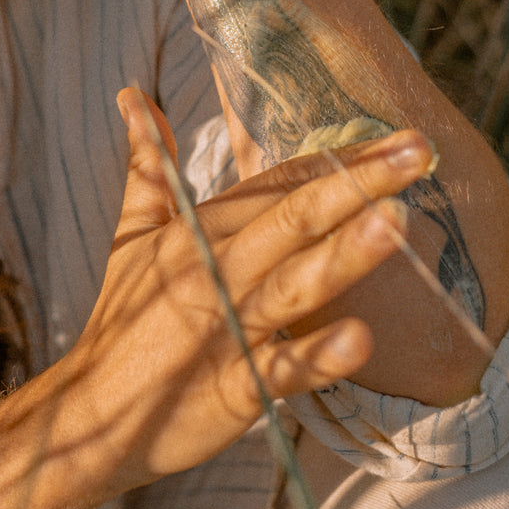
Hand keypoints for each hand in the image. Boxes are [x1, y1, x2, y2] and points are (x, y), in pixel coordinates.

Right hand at [63, 88, 434, 493]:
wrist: (88, 411)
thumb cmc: (121, 318)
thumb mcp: (133, 234)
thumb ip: (148, 166)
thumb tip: (132, 97)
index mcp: (202, 231)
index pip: (280, 183)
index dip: (339, 159)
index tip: (397, 134)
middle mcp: (217, 270)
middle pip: (294, 218)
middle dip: (358, 183)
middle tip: (419, 151)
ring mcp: (226, 329)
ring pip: (293, 285)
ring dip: (345, 255)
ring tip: (395, 221)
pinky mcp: (233, 389)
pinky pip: (280, 371)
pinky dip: (317, 357)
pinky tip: (359, 339)